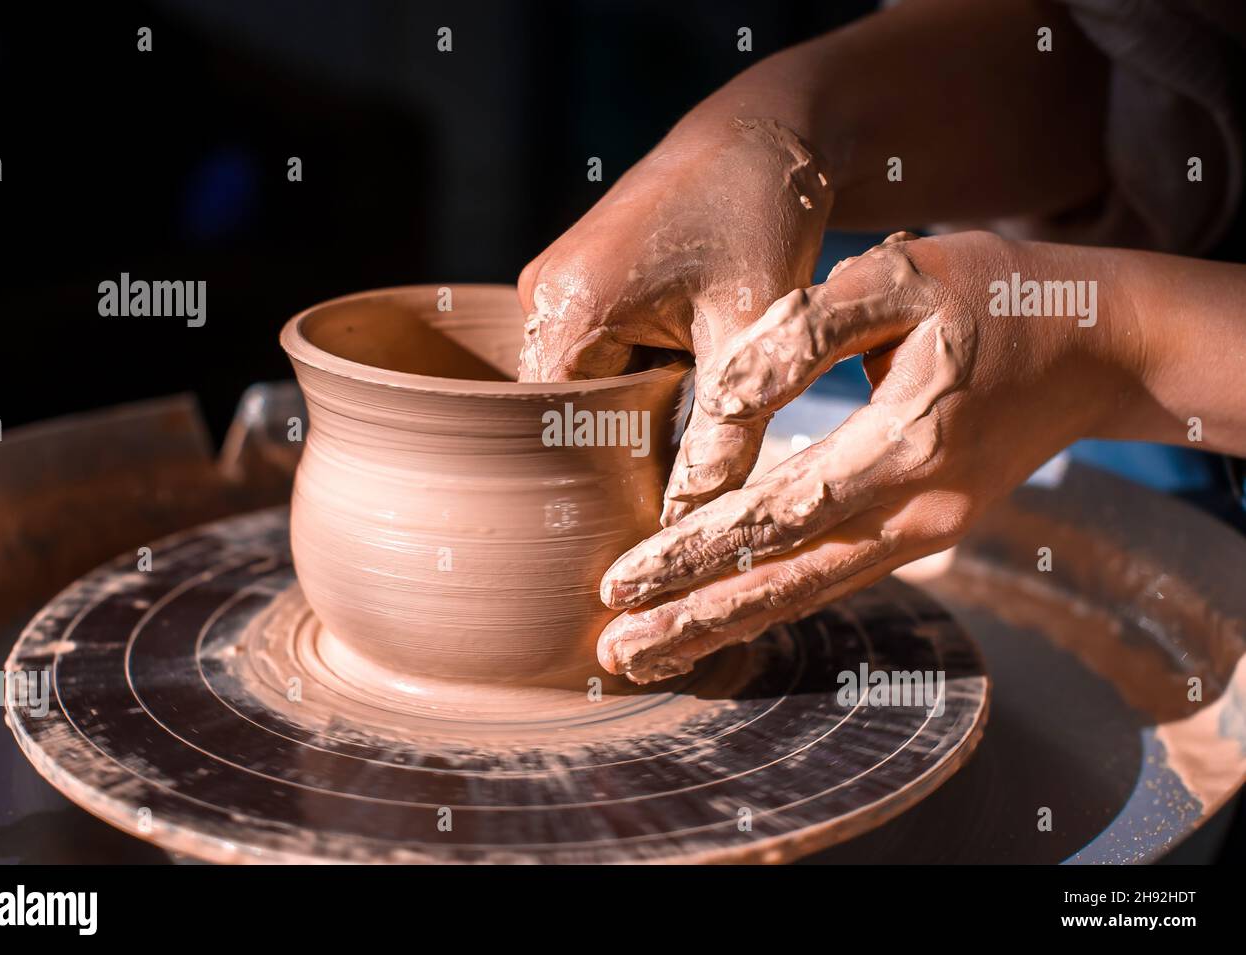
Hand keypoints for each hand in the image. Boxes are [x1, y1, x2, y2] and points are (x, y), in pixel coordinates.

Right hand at [518, 116, 832, 523]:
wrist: (761, 136)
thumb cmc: (762, 217)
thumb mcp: (752, 330)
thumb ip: (725, 436)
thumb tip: (691, 528)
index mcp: (568, 306)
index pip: (557, 432)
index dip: (603, 477)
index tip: (651, 514)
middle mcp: (541, 296)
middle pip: (561, 414)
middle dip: (618, 446)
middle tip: (678, 476)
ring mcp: (552, 288)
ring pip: (577, 389)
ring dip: (628, 412)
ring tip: (686, 421)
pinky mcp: (575, 285)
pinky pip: (589, 359)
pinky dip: (631, 380)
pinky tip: (680, 380)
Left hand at [596, 231, 1136, 682]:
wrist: (1100, 345)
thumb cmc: (997, 295)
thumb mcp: (904, 279)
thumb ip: (807, 333)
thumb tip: (722, 400)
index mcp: (906, 444)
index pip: (777, 515)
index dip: (694, 552)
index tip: (621, 581)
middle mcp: (917, 510)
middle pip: (787, 581)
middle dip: (695, 619)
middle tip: (615, 653)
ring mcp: (926, 530)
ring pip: (809, 592)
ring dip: (725, 627)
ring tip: (649, 658)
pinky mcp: (924, 530)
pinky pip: (834, 575)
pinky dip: (771, 601)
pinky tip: (719, 618)